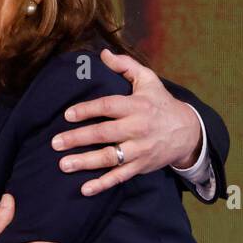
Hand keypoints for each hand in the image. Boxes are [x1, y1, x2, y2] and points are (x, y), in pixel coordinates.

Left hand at [52, 49, 202, 195]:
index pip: (108, 106)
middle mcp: (137, 128)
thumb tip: (103, 54)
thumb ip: (125, 66)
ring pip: (109, 157)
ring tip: (63, 165)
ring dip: (85, 162)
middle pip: (104, 134)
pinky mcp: (141, 166)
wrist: (188, 131)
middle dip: (78, 138)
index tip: (67, 115)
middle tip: (55, 143)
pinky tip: (85, 189)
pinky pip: (120, 176)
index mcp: (137, 106)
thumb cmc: (161, 103)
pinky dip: (103, 184)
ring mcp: (139, 149)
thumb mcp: (148, 80)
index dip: (87, 110)